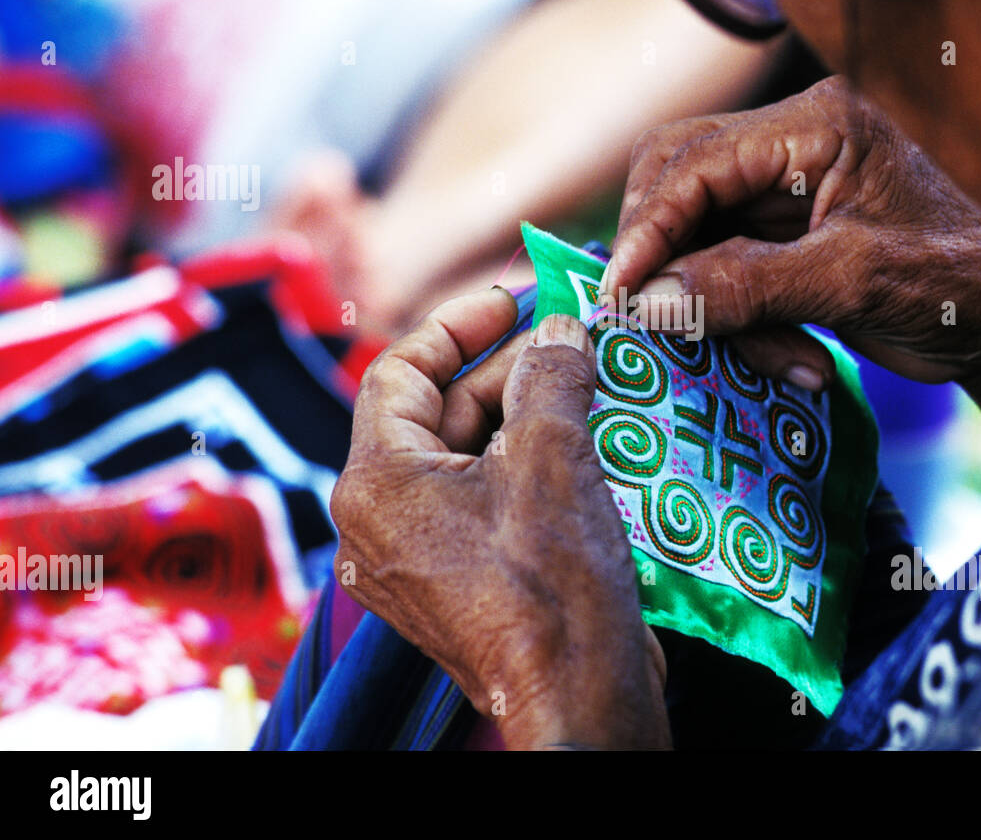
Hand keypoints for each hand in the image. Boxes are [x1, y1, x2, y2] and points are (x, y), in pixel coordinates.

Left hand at [330, 289, 669, 748]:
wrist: (579, 698)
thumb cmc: (553, 580)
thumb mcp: (553, 455)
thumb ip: (550, 374)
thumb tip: (560, 330)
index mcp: (376, 482)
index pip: (399, 371)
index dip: (457, 324)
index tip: (513, 300)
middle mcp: (379, 523)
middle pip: (436, 415)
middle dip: (503, 371)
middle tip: (567, 339)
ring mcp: (415, 560)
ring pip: (464, 460)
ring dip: (521, 417)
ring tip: (585, 385)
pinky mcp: (456, 586)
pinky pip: (480, 503)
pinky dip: (523, 467)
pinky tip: (581, 444)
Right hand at [604, 76, 980, 472]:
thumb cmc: (961, 288)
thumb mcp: (851, 284)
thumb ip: (744, 287)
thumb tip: (646, 302)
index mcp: (819, 124)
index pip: (696, 160)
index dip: (647, 228)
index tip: (619, 295)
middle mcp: (795, 142)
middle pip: (680, 182)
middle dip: (666, 258)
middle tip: (656, 322)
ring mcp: (790, 189)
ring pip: (698, 233)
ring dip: (716, 303)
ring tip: (784, 359)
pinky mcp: (789, 235)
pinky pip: (727, 269)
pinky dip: (744, 321)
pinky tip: (798, 359)